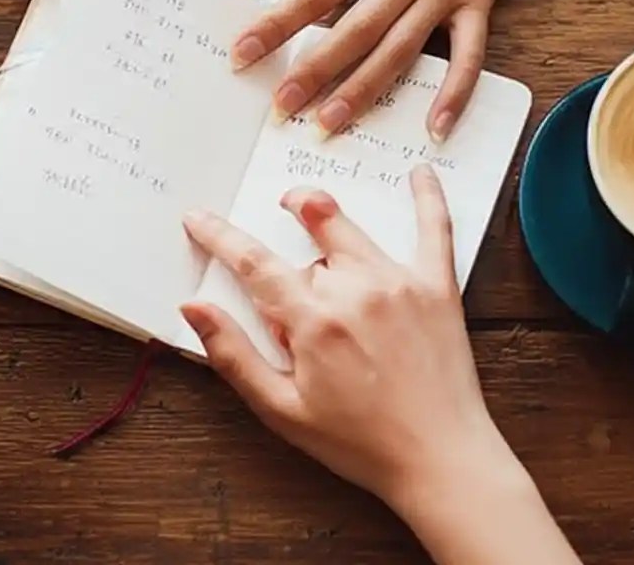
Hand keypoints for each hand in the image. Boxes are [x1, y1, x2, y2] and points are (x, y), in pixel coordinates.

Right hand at [179, 166, 507, 506]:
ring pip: (348, 230)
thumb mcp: (281, 410)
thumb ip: (233, 354)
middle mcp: (354, 290)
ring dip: (319, 209)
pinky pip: (433, 230)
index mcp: (313, 321)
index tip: (198, 217)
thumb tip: (192, 309)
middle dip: (282, 259)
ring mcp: (398, 284)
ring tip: (300, 203)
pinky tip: (419, 173)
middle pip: (302, 248)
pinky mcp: (437, 289)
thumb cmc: (359, 443)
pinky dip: (427, 198)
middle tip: (283, 286)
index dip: (220, 236)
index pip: (253, 263)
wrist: (442, 461)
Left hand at [232, 0, 526, 139]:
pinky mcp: (479, 3)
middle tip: (281, 107)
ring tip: (331, 123)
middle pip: (355, 30)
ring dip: (365, 91)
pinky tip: (435, 130)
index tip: (244, 53)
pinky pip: (469, 56)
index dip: (278, 24)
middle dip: (315, 71)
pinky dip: (455, 93)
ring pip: (401, 50)